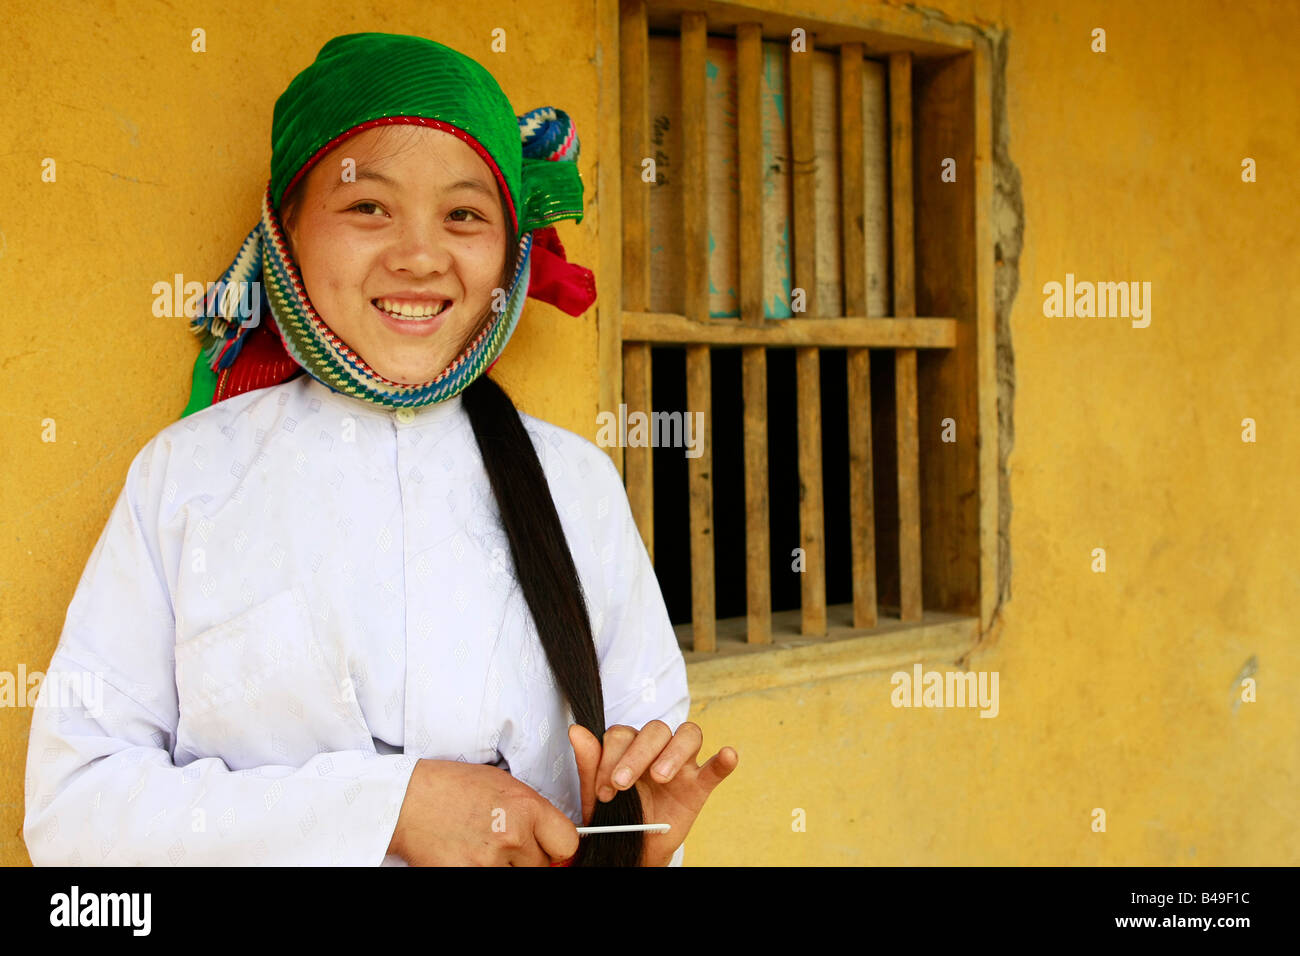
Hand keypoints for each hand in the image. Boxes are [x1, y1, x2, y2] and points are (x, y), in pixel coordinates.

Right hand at [389, 759, 578, 865]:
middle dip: (525, 858)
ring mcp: (490, 861)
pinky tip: (468, 857)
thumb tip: (547, 833)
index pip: (567, 843)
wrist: (407, 801)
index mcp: (525, 807)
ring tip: (481, 847)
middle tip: (501, 843)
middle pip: (541, 865)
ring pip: (518, 876)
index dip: (555, 845)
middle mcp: (513, 834)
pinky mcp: (469, 876)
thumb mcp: (501, 784)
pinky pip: (492, 881)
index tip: (544, 845)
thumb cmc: (451, 787)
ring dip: (504, 868)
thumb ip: (530, 810)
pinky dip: (482, 872)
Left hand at [568, 721, 737, 866]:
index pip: (624, 734)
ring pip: (687, 735)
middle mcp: (657, 748)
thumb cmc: (616, 813)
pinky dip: (723, 761)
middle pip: (655, 730)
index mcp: (630, 745)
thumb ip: (589, 762)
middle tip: (622, 785)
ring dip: (673, 753)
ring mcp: (682, 765)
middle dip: (637, 755)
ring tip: (660, 777)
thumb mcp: (596, 793)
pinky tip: (727, 755)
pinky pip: (715, 768)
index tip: (605, 789)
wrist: (633, 849)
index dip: (611, 757)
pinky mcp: (699, 786)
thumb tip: (576, 730)